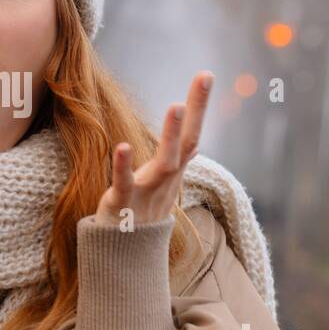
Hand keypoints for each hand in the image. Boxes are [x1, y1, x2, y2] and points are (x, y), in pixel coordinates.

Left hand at [93, 71, 213, 226]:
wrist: (126, 255)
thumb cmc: (142, 211)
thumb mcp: (162, 182)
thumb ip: (174, 158)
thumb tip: (189, 141)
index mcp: (173, 171)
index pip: (192, 135)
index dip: (199, 106)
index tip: (206, 74)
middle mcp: (166, 179)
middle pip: (188, 143)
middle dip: (196, 111)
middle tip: (204, 79)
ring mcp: (148, 192)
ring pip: (164, 163)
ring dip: (172, 135)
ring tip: (176, 106)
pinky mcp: (123, 203)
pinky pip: (125, 183)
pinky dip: (124, 166)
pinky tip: (122, 145)